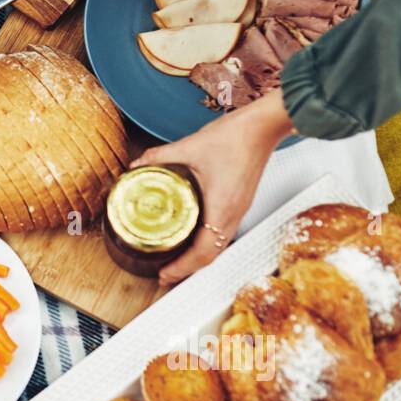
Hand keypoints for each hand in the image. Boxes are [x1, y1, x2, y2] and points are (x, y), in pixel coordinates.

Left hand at [132, 91, 295, 286]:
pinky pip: (224, 232)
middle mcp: (234, 214)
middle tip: (165, 275)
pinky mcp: (240, 203)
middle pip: (211, 255)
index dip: (183, 267)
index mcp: (223, 206)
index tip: (165, 274)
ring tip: (176, 262)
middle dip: (187, 269)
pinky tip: (192, 237)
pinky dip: (207, 243)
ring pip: (219, 246)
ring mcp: (240, 209)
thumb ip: (160, 156)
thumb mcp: (190, 146)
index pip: (203, 251)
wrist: (263, 126)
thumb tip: (137, 165)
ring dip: (198, 258)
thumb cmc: (236, 136)